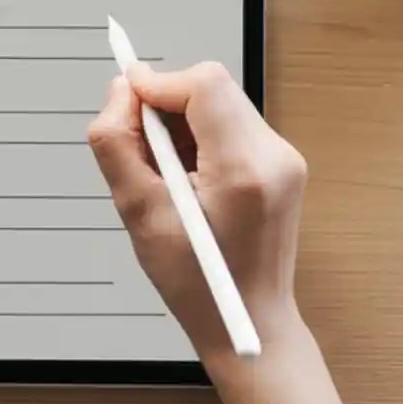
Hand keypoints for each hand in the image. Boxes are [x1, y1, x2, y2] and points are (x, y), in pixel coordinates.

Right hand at [87, 61, 306, 357]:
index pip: (204, 85)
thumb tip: (121, 92)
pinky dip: (200, 135)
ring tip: (165, 171)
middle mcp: (274, 156)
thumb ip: (118, 144)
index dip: (158, 83)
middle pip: (213, 87)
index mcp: (244, 169)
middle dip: (167, 103)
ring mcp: (283, 158)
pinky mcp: (281, 163)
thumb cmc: (199, 284)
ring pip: (221, 101)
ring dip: (182, 121)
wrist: (250, 320)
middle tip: (139, 144)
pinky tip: (187, 176)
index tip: (126, 99)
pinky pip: (232, 123)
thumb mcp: (138, 215)